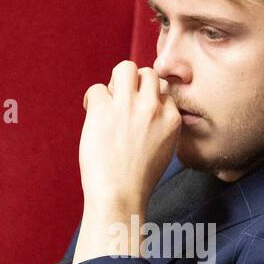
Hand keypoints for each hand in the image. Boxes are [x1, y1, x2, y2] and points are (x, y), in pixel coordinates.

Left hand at [72, 61, 180, 263]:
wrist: (119, 196)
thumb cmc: (138, 180)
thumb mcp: (164, 150)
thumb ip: (160, 126)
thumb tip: (146, 108)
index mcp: (172, 118)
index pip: (164, 90)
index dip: (148, 99)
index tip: (138, 115)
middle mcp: (153, 107)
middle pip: (147, 73)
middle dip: (134, 84)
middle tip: (121, 104)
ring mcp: (128, 106)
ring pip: (125, 68)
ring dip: (115, 81)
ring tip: (108, 102)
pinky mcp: (103, 109)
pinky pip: (97, 88)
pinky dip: (92, 100)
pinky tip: (91, 115)